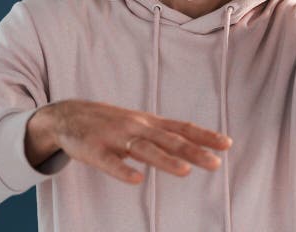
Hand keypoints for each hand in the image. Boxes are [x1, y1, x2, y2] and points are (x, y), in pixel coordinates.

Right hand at [27, 99, 232, 184]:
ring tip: (184, 171)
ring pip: (143, 150)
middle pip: (168, 140)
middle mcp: (136, 127)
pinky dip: (123, 170)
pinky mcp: (94, 150)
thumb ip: (163, 134)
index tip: (227, 144)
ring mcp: (115, 138)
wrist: (68, 115)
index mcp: (148, 123)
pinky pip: (109, 162)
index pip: (181, 128)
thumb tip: (193, 145)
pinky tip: (136, 179)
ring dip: (164, 160)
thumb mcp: (139, 124)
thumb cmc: (110, 122)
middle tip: (216, 163)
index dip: (204, 136)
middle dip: (193, 151)